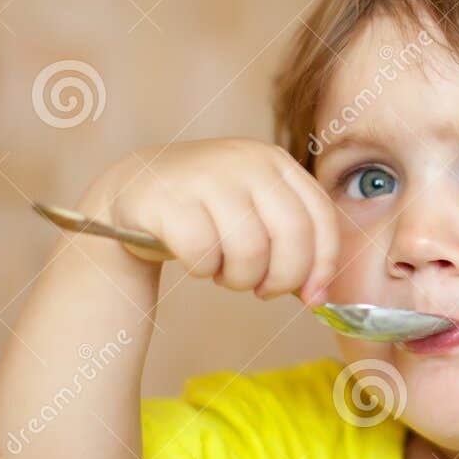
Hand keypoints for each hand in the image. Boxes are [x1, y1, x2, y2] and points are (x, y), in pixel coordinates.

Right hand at [80, 139, 339, 303]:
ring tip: (224, 271)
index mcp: (276, 161)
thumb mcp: (256, 211)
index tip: (312, 297)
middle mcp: (246, 161)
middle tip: (263, 290)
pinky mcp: (168, 199)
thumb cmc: (207, 211)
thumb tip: (319, 296)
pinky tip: (196, 260)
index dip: (323, 265)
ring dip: (240, 278)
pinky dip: (203, 270)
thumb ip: (292, 243)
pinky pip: (204, 255)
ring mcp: (206, 176)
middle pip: (292, 235)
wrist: (135, 189)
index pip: (320, 217)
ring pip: (250, 250)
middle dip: (283, 278)